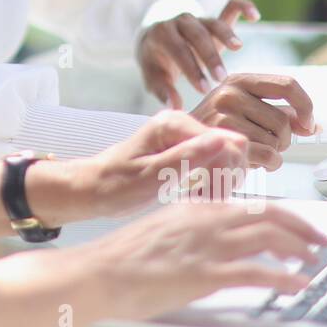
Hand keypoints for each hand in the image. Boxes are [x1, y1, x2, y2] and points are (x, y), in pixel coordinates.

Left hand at [76, 111, 249, 218]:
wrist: (94, 189)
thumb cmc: (115, 185)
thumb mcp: (150, 176)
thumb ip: (187, 158)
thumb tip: (224, 141)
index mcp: (175, 124)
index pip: (227, 142)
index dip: (224, 173)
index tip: (206, 198)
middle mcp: (184, 125)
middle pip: (233, 148)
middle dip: (224, 178)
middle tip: (201, 202)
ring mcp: (186, 138)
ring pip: (228, 158)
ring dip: (219, 183)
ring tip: (195, 200)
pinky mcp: (187, 152)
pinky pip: (216, 165)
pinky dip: (212, 184)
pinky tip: (194, 197)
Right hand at [84, 202, 326, 321]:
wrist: (98, 272)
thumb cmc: (122, 259)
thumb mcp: (162, 232)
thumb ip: (189, 232)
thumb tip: (208, 243)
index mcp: (194, 209)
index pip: (248, 205)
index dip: (279, 214)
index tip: (296, 224)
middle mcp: (205, 221)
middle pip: (267, 215)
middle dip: (300, 227)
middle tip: (318, 239)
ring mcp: (206, 246)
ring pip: (268, 237)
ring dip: (298, 248)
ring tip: (313, 260)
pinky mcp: (205, 274)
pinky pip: (256, 273)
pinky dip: (283, 278)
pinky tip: (297, 284)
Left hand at [138, 0, 260, 107]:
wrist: (153, 34)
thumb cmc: (155, 60)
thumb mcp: (152, 75)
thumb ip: (162, 90)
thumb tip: (174, 107)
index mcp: (161, 35)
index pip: (178, 51)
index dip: (191, 69)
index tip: (203, 89)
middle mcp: (179, 22)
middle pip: (196, 35)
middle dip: (209, 56)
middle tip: (221, 78)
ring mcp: (197, 17)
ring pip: (213, 22)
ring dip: (226, 34)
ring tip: (237, 48)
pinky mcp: (212, 17)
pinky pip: (228, 7)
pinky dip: (242, 6)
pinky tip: (254, 16)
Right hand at [189, 73, 315, 170]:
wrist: (181, 148)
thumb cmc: (218, 131)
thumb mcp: (245, 112)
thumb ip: (279, 114)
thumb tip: (313, 126)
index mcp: (239, 80)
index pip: (287, 85)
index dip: (305, 106)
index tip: (308, 125)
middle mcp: (230, 92)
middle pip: (284, 120)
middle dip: (284, 139)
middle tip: (268, 144)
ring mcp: (224, 115)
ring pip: (277, 140)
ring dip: (273, 153)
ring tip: (253, 152)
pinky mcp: (225, 140)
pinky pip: (269, 156)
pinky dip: (270, 164)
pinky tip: (255, 163)